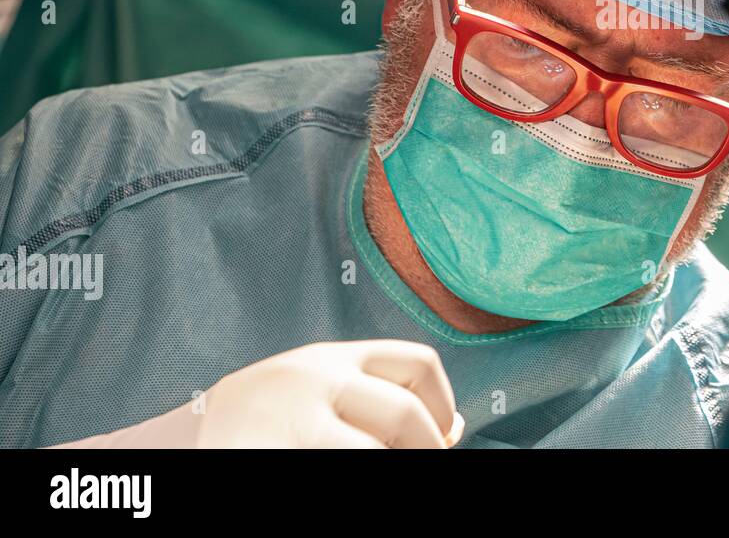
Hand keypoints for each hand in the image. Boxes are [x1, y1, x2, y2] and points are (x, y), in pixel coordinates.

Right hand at [195, 339, 462, 447]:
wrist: (170, 445)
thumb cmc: (262, 426)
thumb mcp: (316, 395)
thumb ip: (375, 400)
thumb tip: (454, 430)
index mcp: (330, 358)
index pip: (416, 363)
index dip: (444, 405)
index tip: (444, 438)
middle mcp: (312, 379)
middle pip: (405, 413)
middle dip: (426, 447)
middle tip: (420, 465)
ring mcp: (288, 419)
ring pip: (372, 449)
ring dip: (388, 464)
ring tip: (367, 469)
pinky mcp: (263, 452)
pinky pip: (335, 463)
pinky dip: (348, 474)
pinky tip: (330, 473)